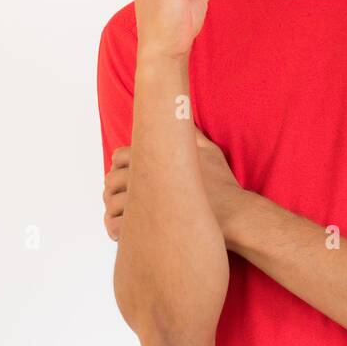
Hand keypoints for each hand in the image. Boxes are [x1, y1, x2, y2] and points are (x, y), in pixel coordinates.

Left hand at [103, 129, 247, 243]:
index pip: (120, 155)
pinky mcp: (150, 227)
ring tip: (119, 212)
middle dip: (111, 186)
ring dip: (112, 207)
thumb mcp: (211, 152)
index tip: (123, 171)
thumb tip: (185, 116)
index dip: (118, 163)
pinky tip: (124, 229)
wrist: (234, 216)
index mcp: (158, 159)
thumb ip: (193, 134)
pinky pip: (119, 227)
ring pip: (113, 204)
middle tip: (116, 193)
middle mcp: (149, 179)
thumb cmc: (224, 184)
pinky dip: (115, 227)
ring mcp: (148, 204)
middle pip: (112, 180)